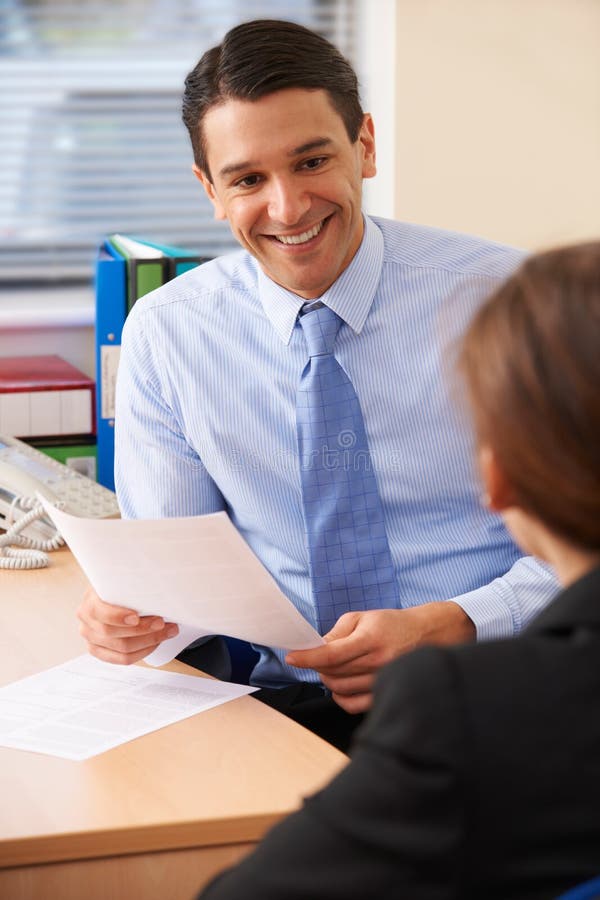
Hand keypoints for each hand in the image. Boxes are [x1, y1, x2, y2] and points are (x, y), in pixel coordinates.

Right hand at [77, 584, 178, 664]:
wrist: (114, 598)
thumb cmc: (121, 589)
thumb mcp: (123, 582)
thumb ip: (131, 586)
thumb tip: (153, 586)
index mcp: (90, 601)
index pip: (100, 613)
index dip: (117, 617)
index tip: (136, 617)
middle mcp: (87, 622)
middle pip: (113, 633)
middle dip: (142, 629)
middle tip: (162, 622)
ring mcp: (92, 639)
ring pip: (122, 649)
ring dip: (148, 641)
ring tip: (167, 631)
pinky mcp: (100, 652)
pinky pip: (123, 659)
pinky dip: (143, 652)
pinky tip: (155, 643)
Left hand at [286, 602, 474, 713]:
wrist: (426, 635)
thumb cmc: (391, 624)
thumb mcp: (361, 617)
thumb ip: (336, 632)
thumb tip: (315, 648)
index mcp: (371, 639)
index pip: (332, 654)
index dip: (308, 657)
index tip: (292, 657)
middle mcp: (379, 662)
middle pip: (334, 673)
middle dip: (317, 666)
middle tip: (317, 657)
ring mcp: (383, 680)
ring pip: (341, 689)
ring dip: (328, 679)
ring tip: (331, 668)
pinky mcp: (385, 694)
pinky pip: (354, 705)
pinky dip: (340, 697)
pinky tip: (339, 685)